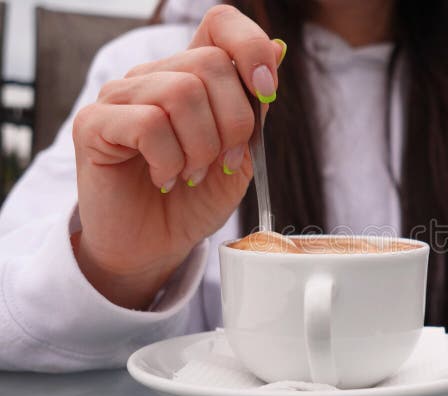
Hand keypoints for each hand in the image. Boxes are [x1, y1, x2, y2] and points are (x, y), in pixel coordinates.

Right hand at [72, 5, 284, 308]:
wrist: (156, 245)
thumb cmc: (195, 199)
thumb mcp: (241, 154)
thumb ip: (254, 108)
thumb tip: (279, 50)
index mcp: (192, 76)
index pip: (220, 23)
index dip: (250, 48)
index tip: (266, 94)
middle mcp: (154, 75)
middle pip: (210, 63)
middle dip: (233, 122)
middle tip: (224, 162)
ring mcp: (120, 96)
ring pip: (181, 92)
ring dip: (201, 146)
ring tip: (192, 174)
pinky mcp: (94, 123)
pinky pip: (149, 123)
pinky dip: (170, 159)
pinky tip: (165, 178)